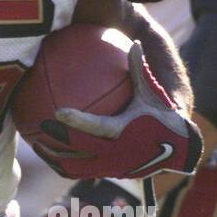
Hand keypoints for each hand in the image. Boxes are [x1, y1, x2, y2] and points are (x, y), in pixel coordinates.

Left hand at [28, 42, 202, 179]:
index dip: (77, 122)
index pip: (98, 128)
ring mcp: (113, 167)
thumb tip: (134, 42)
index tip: (58, 112)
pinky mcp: (110, 173)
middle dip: (57, 142)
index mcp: (126, 132)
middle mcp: (118, 154)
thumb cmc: (162, 115)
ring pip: (77, 168)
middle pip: (81, 151)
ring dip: (55, 159)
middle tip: (39, 128)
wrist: (180, 148)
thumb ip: (140, 70)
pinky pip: (82, 173)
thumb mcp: (153, 93)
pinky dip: (64, 166)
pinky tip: (49, 156)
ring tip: (36, 146)